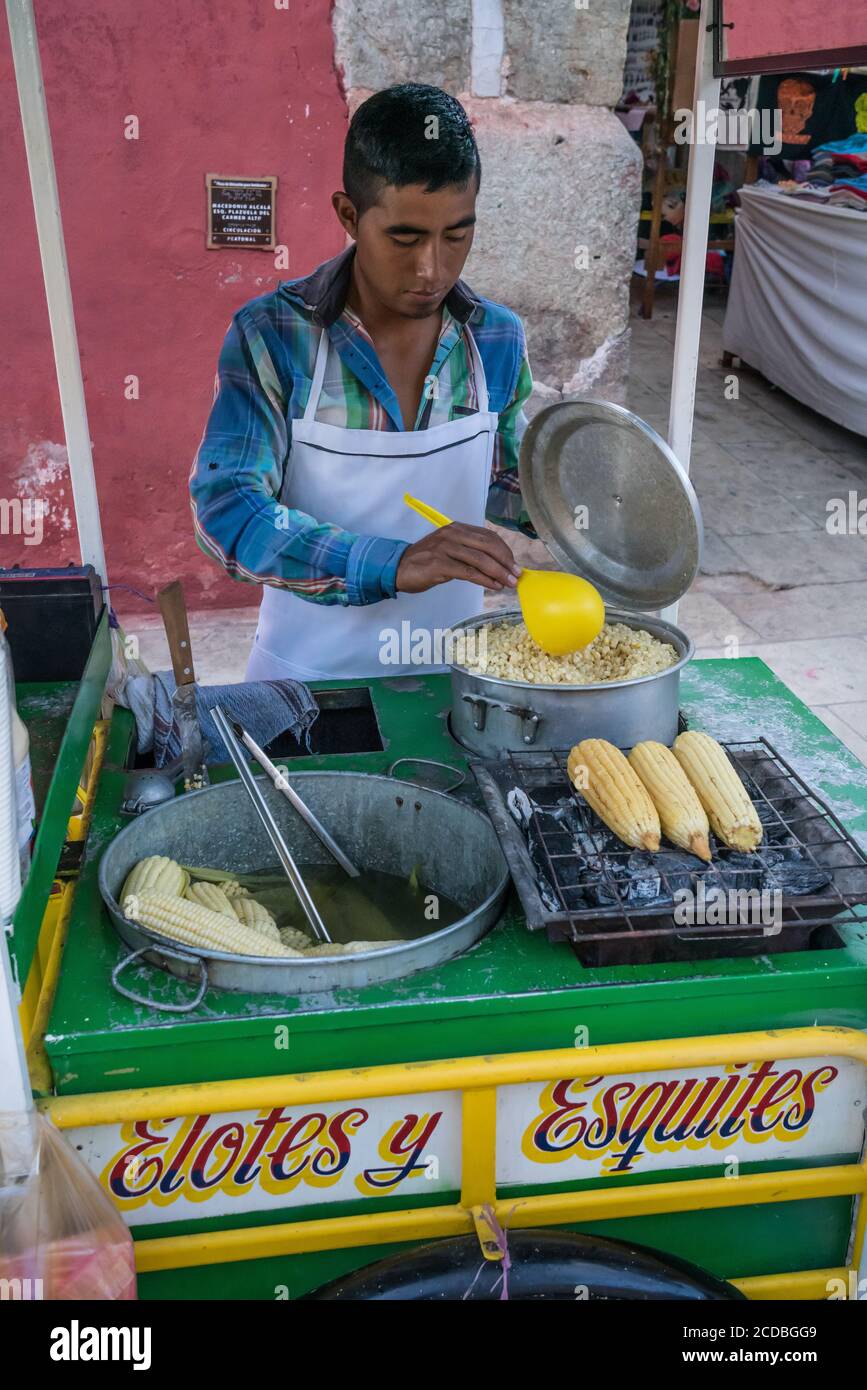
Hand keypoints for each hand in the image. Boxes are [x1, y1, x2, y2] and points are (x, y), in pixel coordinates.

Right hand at [395, 523, 521, 593]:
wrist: (398, 568)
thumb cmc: (425, 561)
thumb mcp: (449, 549)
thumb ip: (469, 552)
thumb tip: (495, 563)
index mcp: (457, 528)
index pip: (488, 536)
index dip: (504, 551)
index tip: (513, 564)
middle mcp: (452, 534)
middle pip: (488, 545)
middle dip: (506, 561)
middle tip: (516, 575)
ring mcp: (445, 548)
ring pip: (481, 559)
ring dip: (499, 572)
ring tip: (508, 583)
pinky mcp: (440, 564)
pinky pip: (469, 572)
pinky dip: (485, 580)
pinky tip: (493, 586)